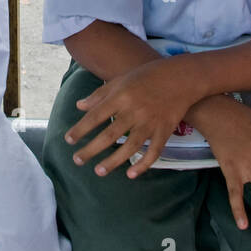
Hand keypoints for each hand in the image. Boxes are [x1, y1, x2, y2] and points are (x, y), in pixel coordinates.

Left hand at [64, 56, 201, 177]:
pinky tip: (131, 174)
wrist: (182, 77)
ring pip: (129, 147)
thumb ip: (100, 95)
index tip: (68, 140)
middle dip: (91, 150)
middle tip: (76, 161)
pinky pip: (153, 152)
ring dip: (113, 161)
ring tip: (99, 171)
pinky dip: (143, 165)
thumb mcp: (121, 80)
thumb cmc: (147, 76)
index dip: (80, 129)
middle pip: (109, 135)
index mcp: (121, 96)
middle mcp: (134, 111)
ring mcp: (150, 122)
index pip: (95, 116)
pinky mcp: (165, 130)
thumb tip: (79, 106)